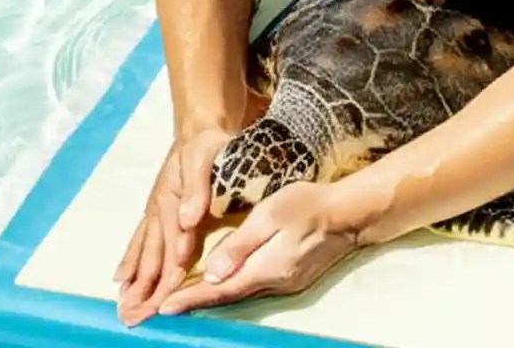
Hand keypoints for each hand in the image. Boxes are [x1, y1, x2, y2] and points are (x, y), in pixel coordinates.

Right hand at [114, 126, 231, 325]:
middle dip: (145, 283)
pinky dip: (131, 260)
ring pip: (143, 249)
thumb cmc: (207, 140)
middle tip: (135, 312)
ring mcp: (155, 209)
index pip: (174, 237)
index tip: (171, 285)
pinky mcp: (156, 209)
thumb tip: (189, 220)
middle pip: (153, 250)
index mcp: (172, 196)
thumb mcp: (206, 155)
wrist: (200, 125)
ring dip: (135, 278)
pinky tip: (121, 278)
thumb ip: (198, 187)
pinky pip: (140, 239)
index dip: (173, 261)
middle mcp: (159, 206)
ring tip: (123, 303)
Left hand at [157, 182, 358, 315]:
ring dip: (214, 297)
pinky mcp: (294, 279)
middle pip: (228, 297)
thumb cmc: (307, 205)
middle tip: (164, 307)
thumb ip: (240, 245)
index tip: (164, 308)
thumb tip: (212, 274)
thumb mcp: (270, 216)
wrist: (349, 214)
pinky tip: (222, 284)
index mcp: (266, 268)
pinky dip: (233, 288)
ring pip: (242, 293)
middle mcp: (275, 284)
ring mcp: (287, 284)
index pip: (220, 290)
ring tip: (185, 298)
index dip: (191, 298)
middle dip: (196, 302)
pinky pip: (255, 288)